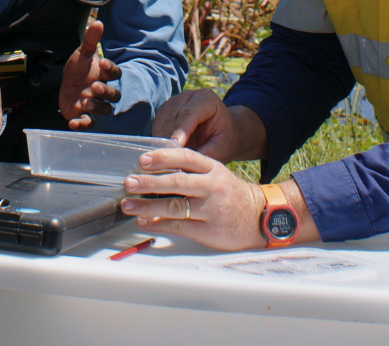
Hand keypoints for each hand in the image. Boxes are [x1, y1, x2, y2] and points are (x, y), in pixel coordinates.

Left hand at [59, 20, 120, 128]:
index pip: (114, 73)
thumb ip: (90, 41)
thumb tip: (98, 22)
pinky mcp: (84, 117)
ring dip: (97, 106)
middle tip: (95, 86)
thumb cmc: (76, 72)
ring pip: (104, 109)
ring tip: (85, 101)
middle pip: (113, 95)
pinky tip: (73, 122)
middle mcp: (102, 92)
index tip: (103, 63)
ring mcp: (94, 105)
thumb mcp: (81, 55)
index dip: (111, 69)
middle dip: (106, 91)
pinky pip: (88, 123)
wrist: (64, 89)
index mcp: (103, 76)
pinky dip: (82, 124)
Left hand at [119, 147, 313, 250]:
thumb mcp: (216, 175)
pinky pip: (179, 227)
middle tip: (129, 183)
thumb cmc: (230, 194)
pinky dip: (159, 224)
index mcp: (213, 168)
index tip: (143, 159)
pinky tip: (145, 222)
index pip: (186, 158)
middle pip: (178, 182)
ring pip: (176, 206)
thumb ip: (190, 172)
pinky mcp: (209, 230)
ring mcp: (211, 210)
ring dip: (148, 206)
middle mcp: (212, 187)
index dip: (163, 157)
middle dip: (150, 182)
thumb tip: (152, 172)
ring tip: (129, 205)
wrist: (260, 217)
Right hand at [152, 89, 265, 161]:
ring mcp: (175, 101)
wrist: (223, 133)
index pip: (189, 113)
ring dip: (162, 140)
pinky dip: (158, 139)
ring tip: (166, 159)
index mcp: (206, 98)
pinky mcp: (165, 110)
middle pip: (173, 117)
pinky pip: (157, 125)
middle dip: (170, 138)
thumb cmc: (224, 140)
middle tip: (168, 159)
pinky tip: (163, 153)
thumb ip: (206, 153)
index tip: (175, 146)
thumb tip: (186, 164)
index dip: (180, 129)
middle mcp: (188, 96)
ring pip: (162, 121)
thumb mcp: (221, 148)